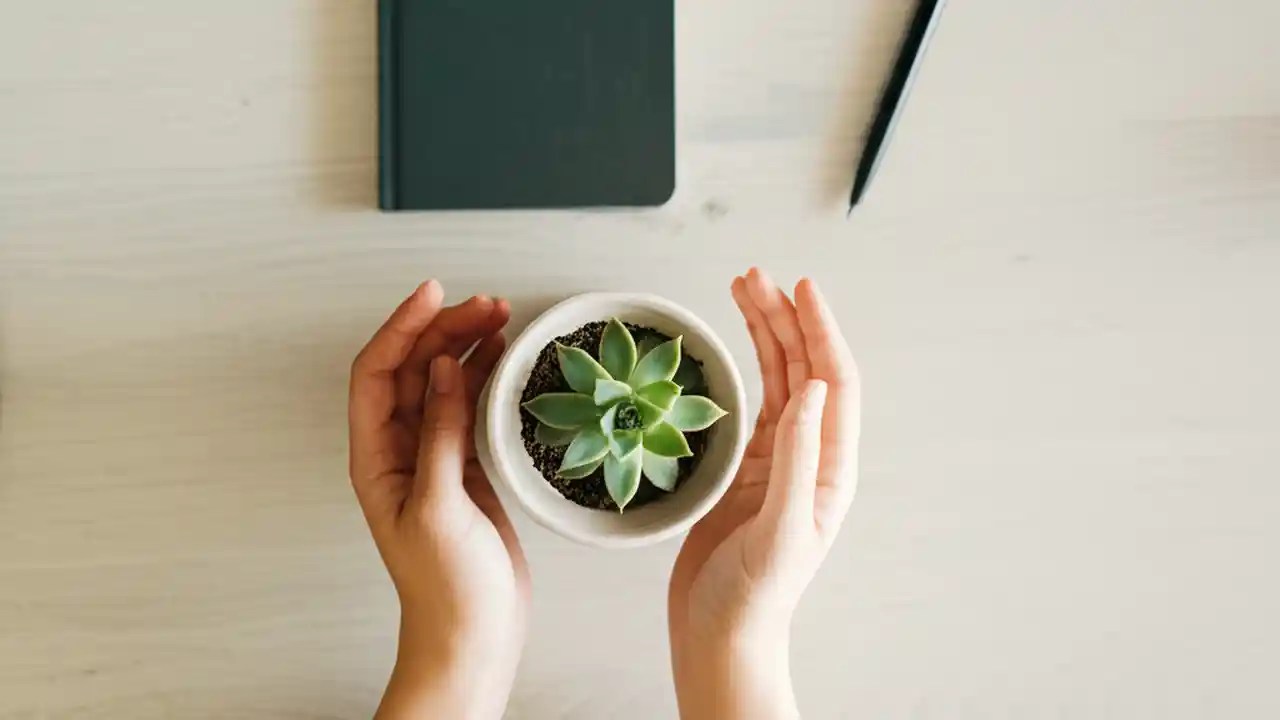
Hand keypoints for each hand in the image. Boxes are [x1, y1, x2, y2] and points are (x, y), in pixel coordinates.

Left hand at [348, 281, 528, 719]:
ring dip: (467, 347)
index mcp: (376, 458)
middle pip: (413, 371)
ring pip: (444, 384)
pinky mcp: (467, 469)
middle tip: (486, 304)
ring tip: (500, 317)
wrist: (474, 633)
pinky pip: (471, 408)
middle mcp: (400, 451)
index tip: (433, 294)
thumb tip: (443, 368)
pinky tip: (504, 357)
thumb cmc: (447, 586)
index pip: (378, 374)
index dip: (401, 328)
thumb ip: (441, 433)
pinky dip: (486, 378)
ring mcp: (435, 458)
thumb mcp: (439, 505)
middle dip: (444, 330)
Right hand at [669, 269, 859, 718]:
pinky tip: (733, 342)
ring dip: (764, 334)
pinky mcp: (745, 469)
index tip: (802, 288)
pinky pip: (750, 402)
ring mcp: (776, 460)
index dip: (820, 331)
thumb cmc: (753, 595)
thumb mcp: (780, 527)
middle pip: (803, 369)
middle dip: (784, 319)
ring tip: (743, 290)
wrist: (719, 633)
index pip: (833, 382)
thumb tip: (810, 389)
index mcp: (829, 468)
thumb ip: (795, 458)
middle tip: (756, 276)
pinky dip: (742, 366)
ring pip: (776, 379)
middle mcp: (809, 456)